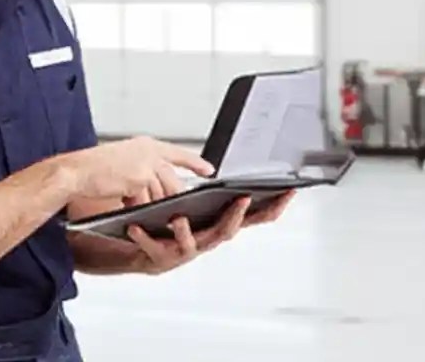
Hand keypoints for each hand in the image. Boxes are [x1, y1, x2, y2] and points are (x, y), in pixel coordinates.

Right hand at [62, 136, 215, 202]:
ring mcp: (147, 163)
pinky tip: (125, 205)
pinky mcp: (141, 178)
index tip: (208, 170)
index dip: (195, 162)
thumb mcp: (123, 166)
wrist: (76, 172)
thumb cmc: (92, 170)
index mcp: (145, 145)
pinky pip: (148, 201)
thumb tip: (159, 190)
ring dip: (149, 204)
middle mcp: (149, 151)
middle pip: (173, 181)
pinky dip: (138, 207)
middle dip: (169, 198)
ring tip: (132, 205)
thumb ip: (143, 173)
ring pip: (161, 193)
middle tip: (164, 209)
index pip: (178, 153)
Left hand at [125, 190, 297, 273]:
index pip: (254, 217)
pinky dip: (144, 236)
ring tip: (177, 217)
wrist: (139, 248)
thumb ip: (211, 191)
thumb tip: (225, 166)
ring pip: (191, 243)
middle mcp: (207, 240)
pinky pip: (152, 246)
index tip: (289, 191)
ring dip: (185, 230)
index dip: (274, 206)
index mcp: (219, 225)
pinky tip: (135, 225)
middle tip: (243, 198)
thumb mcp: (197, 205)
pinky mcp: (160, 258)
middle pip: (227, 231)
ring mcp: (184, 252)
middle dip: (235, 215)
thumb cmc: (172, 224)